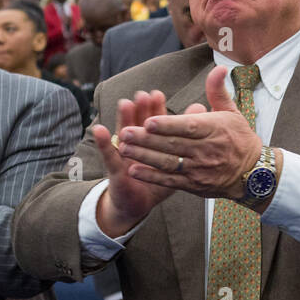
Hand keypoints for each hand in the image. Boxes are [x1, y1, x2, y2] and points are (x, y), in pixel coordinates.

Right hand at [93, 90, 178, 236]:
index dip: (155, 109)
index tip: (157, 95)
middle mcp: (136, 144)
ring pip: (124, 135)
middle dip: (140, 110)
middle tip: (143, 95)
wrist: (137, 205)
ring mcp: (123, 156)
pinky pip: (109, 156)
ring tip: (125, 103)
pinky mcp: (115, 171)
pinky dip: (104, 143)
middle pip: (138, 124)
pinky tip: (100, 130)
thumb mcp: (174, 160)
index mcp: (151, 141)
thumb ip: (184, 135)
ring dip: (123, 119)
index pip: (154, 123)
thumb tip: (199, 109)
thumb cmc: (158, 180)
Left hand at [119, 66, 263, 200]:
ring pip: (168, 163)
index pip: (189, 127)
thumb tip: (219, 68)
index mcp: (214, 130)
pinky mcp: (195, 184)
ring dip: (144, 157)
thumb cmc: (240, 138)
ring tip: (124, 149)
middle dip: (147, 140)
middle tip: (125, 133)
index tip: (148, 121)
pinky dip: (152, 176)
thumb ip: (218, 91)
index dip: (168, 125)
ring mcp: (200, 169)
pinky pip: (171, 181)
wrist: (254, 173)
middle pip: (173, 145)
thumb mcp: (232, 112)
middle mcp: (207, 150)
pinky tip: (134, 170)